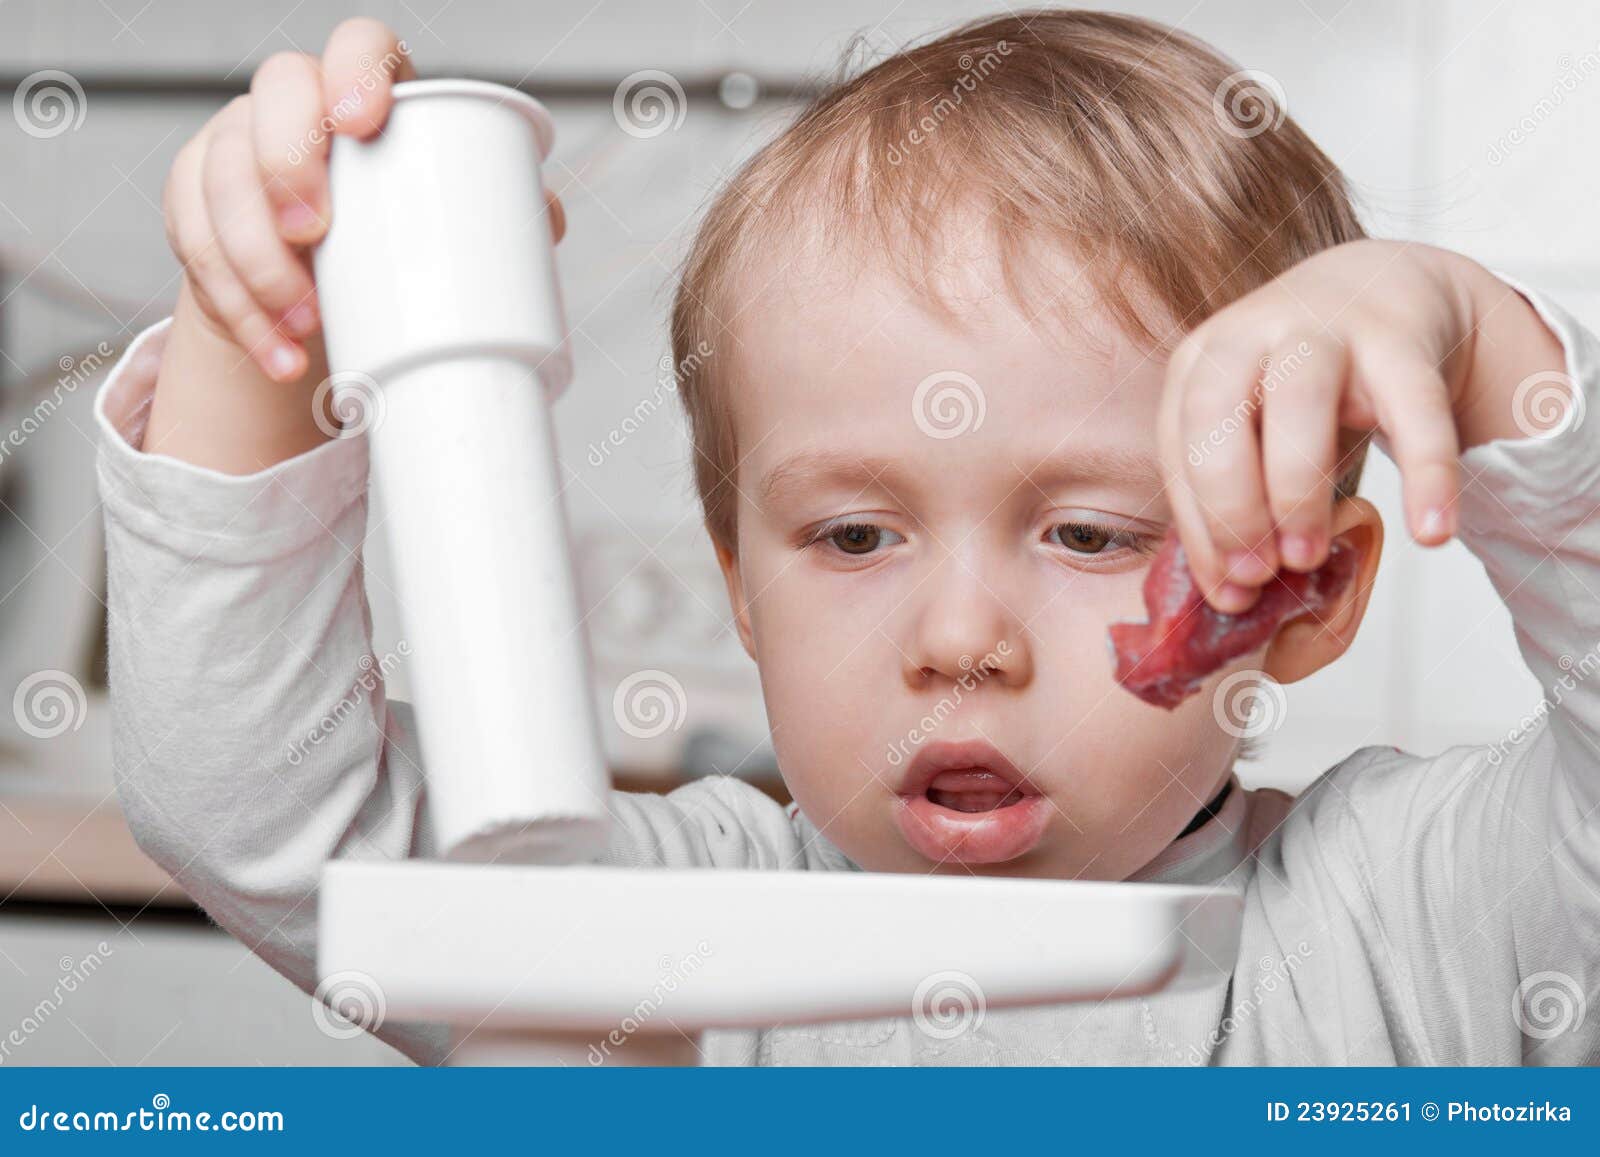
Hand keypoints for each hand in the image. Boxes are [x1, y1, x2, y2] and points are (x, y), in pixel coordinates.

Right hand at [160, 18, 566, 383]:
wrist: (330, 301)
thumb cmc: (400, 244)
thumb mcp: (449, 224)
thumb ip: (499, 212)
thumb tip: (547, 216)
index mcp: (369, 94)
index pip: (357, 45)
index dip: (355, 71)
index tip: (364, 121)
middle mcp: (296, 105)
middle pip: (275, 96)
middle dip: (287, 166)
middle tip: (318, 237)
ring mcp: (236, 146)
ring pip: (222, 176)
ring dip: (259, 260)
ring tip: (305, 323)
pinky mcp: (193, 200)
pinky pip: (193, 240)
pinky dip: (237, 307)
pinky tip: (276, 349)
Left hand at [1155, 238, 1563, 612]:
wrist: (1389, 287)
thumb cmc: (1300, 386)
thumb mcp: (1253, 428)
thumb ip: (1238, 500)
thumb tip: (1234, 595)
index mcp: (1201, 363)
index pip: (1181, 450)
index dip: (1201, 527)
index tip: (1229, 591)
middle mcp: (1250, 335)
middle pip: (1218, 414)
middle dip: (1232, 504)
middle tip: (1263, 573)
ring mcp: (1324, 327)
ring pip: (1300, 399)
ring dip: (1297, 488)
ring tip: (1309, 557)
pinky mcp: (1400, 338)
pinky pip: (1415, 407)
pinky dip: (1426, 472)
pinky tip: (1431, 533)